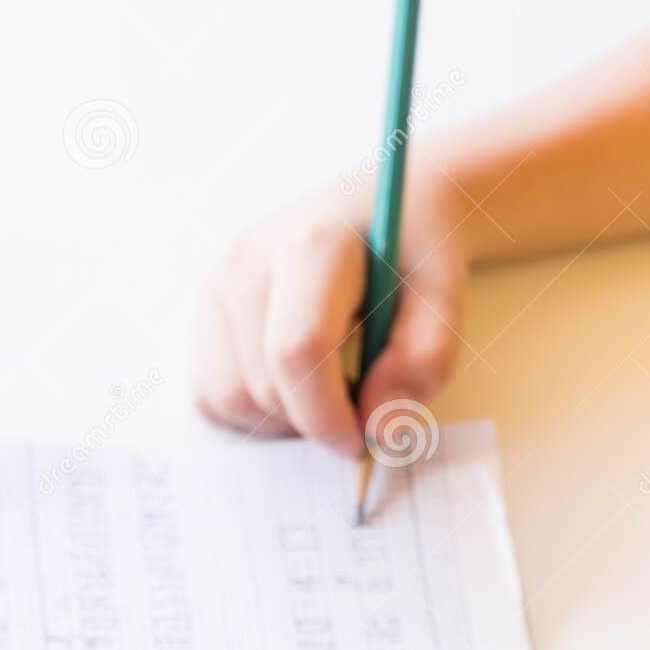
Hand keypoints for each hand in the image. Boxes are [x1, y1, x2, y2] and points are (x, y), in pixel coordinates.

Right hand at [189, 183, 469, 453]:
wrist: (381, 206)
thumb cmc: (415, 251)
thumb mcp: (446, 297)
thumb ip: (426, 360)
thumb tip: (379, 427)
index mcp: (311, 244)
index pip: (298, 351)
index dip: (327, 415)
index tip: (361, 443)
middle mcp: (247, 258)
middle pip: (261, 385)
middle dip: (313, 421)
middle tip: (361, 406)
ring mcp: (216, 281)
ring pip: (227, 397)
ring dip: (282, 420)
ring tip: (331, 390)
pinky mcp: (204, 306)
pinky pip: (210, 392)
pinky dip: (252, 410)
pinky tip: (297, 385)